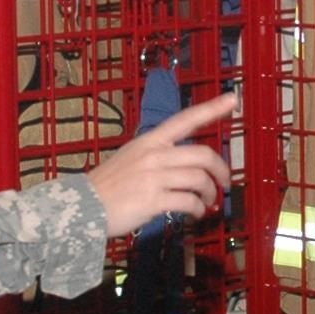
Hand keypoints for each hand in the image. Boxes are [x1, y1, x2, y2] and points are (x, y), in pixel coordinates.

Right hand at [87, 92, 236, 238]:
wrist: (83, 206)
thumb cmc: (109, 185)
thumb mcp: (131, 157)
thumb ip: (157, 156)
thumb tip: (184, 165)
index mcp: (150, 140)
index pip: (185, 119)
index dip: (211, 109)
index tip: (231, 100)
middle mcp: (154, 154)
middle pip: (202, 154)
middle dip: (221, 170)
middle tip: (225, 183)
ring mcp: (154, 177)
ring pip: (199, 179)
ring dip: (209, 193)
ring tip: (207, 203)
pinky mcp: (153, 199)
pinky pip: (188, 201)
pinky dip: (198, 209)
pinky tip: (196, 213)